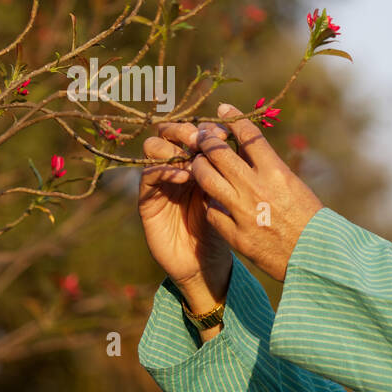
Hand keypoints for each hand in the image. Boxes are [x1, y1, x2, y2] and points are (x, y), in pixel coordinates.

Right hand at [138, 122, 233, 308]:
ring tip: (191, 157)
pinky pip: (149, 176)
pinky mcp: (148, 199)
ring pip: (154, 147)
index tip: (223, 131)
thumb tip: (244, 140)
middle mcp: (177, 167)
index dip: (207, 128)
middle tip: (200, 138)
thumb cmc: (225, 230)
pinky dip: (164, 170)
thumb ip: (233, 172)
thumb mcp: (233, 197)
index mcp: (199, 162)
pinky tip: (183, 175)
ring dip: (172, 146)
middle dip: (184, 129)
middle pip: (170, 132)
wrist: (206, 263)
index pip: (196, 131)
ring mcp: (160, 181)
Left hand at [189, 103, 323, 281]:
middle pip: (218, 152)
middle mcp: (256, 187)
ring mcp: (242, 211)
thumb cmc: (309, 219)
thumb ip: (268, 169)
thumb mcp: (294, 186)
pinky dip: (211, 202)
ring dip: (199, 166)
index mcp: (276, 172)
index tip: (223, 110)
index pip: (248, 136)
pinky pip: (211, 209)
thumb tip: (245, 151)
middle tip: (202, 136)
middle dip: (206, 139)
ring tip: (198, 163)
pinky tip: (213, 200)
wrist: (314, 256)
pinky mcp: (234, 233)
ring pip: (205, 177)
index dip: (232, 119)